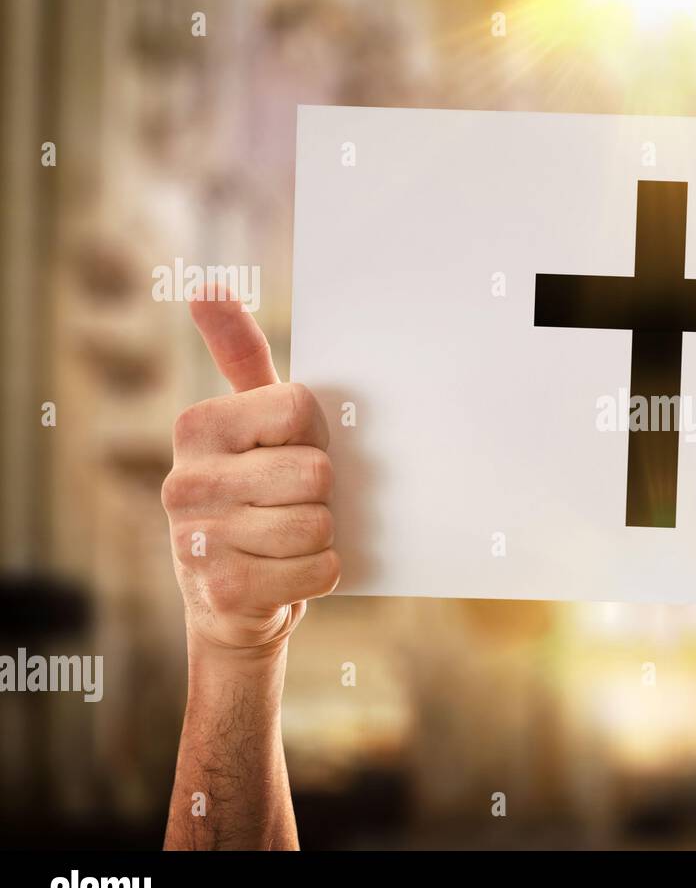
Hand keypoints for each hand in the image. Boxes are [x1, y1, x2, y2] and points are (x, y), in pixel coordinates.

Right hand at [161, 286, 339, 659]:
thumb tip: (209, 287)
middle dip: (321, 493)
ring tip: (285, 540)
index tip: (288, 453)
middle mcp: (183, 481)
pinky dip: (319, 573)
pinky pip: (320, 568)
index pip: (300, 409)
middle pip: (315, 470)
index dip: (315, 436)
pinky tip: (287, 574)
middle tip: (289, 505)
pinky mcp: (224, 591)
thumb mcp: (253, 423)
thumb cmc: (259, 495)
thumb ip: (241, 355)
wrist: (234, 600)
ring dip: (319, 536)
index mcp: (195, 427)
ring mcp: (197, 540)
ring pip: (318, 523)